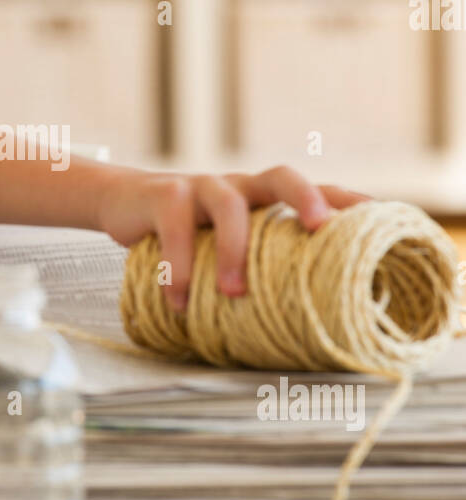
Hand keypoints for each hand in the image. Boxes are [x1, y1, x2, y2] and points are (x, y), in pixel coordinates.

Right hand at [96, 164, 372, 311]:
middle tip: (319, 228)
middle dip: (305, 198)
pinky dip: (178, 268)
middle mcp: (238, 184)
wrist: (122, 203)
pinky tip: (178, 300)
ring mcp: (201, 186)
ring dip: (234, 251)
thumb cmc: (186, 234)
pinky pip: (176, 229)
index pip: (312, 188)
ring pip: (228, 205)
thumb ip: (253, 263)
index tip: (377, 214)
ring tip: (233, 293)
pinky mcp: (164, 195)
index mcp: (261, 197)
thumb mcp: (222, 243)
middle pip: (281, 175)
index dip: (345, 199)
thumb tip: (292, 324)